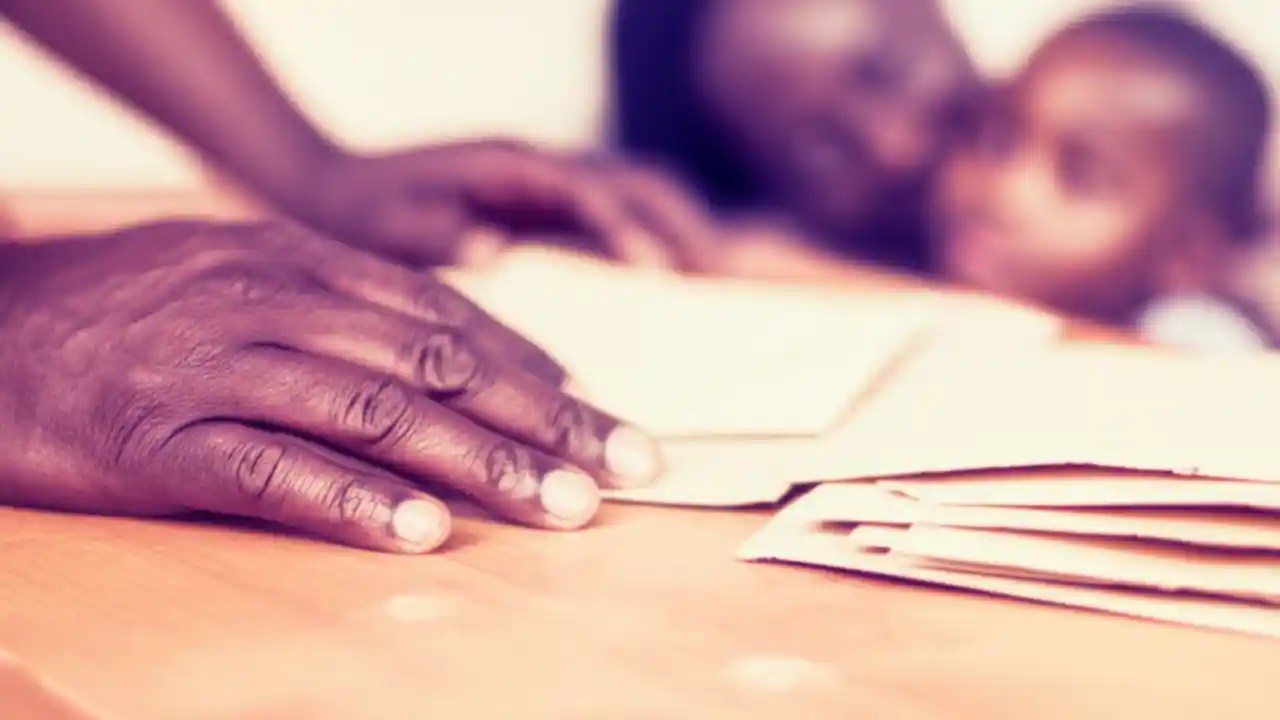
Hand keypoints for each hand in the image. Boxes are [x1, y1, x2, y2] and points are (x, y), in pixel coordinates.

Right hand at [0, 222, 661, 551]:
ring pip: (372, 414)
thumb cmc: (135, 311)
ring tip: (558, 510)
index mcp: (300, 260)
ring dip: (479, 465)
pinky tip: (419, 532)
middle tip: (620, 470)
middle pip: (433, 364)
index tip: (604, 420)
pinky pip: (269, 471)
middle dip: (541, 422)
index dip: (538, 373)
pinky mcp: (160, 441)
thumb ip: (349, 308)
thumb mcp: (245, 275)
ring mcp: (216, 368)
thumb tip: (467, 354)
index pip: (448, 319)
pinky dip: (351, 501)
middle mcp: (271, 302)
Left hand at [282, 140, 722, 269]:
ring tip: (714, 292)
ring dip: (679, 234)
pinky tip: (669, 293)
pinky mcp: (553, 208)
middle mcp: (540, 167)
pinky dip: (654, 248)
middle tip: (718, 283)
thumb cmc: (355, 211)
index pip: (586, 186)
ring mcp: (551, 185)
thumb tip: (491, 246)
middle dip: (682, 226)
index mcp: (504, 166)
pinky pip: (621, 221)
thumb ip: (431, 230)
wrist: (331, 188)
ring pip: (639, 197)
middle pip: (636, 182)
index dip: (624, 225)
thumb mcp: (379, 224)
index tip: (657, 271)